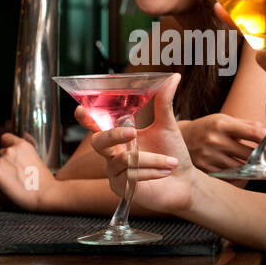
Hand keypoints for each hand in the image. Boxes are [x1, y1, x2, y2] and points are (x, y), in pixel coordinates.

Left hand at [0, 132, 55, 210]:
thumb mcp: (36, 159)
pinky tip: (9, 186)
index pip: (5, 138)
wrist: (44, 193)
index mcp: (22, 145)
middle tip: (14, 174)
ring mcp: (1, 160)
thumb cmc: (43, 181)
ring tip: (13, 182)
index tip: (7, 153)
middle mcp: (10, 150)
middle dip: (4, 163)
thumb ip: (23, 154)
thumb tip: (16, 155)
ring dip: (0, 172)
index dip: (6, 146)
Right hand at [81, 73, 195, 213]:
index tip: (81, 109)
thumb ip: (164, 102)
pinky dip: (152, 171)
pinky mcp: (121, 187)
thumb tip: (174, 77)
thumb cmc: (173, 153)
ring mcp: (114, 171)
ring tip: (171, 161)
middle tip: (133, 132)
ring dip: (151, 159)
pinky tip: (167, 171)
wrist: (184, 182)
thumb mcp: (167, 126)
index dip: (86, 118)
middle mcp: (112, 153)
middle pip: (98, 142)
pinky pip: (131, 175)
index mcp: (119, 136)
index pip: (97, 125)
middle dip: (114, 134)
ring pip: (124, 160)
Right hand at [180, 113, 265, 172]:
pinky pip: (230, 177)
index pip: (255, 134)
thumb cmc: (207, 127)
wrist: (180, 137)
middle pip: (250, 155)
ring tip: (253, 165)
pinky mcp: (206, 169)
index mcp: (223, 124)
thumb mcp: (224, 120)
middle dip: (263, 159)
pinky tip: (239, 170)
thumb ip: (248, 126)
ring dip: (251, 169)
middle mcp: (216, 140)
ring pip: (242, 169)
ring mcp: (210, 157)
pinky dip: (239, 175)